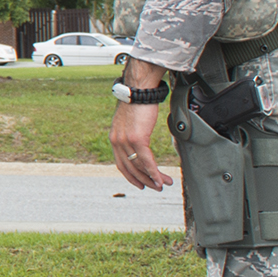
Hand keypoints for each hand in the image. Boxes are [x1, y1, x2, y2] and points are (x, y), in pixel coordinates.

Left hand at [111, 56, 175, 191]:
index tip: (141, 183)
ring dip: (153, 178)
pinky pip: (147, 161)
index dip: (132, 176)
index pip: (121, 164)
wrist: (139, 89)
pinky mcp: (137, 138)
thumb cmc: (138, 102)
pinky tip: (161, 179)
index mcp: (114, 138)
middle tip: (155, 187)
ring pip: (140, 167)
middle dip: (144, 181)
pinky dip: (155, 172)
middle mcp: (117, 141)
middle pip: (130, 168)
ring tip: (163, 184)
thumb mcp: (130, 121)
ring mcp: (126, 141)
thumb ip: (131, 133)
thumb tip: (139, 140)